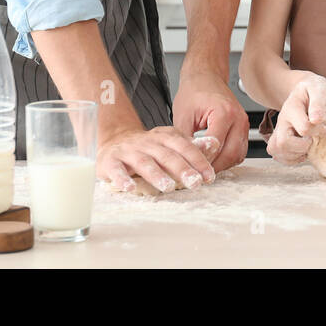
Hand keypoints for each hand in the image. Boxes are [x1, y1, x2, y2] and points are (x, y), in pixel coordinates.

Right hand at [97, 125, 217, 192]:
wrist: (114, 140)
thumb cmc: (148, 147)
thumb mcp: (169, 143)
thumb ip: (190, 146)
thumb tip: (214, 145)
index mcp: (164, 136)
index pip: (184, 146)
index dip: (197, 160)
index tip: (209, 176)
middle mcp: (147, 142)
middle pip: (166, 155)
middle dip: (182, 169)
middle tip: (195, 183)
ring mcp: (128, 151)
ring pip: (144, 162)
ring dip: (156, 175)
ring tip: (168, 187)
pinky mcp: (110, 161)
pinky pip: (116, 170)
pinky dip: (122, 179)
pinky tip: (129, 188)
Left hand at [172, 69, 249, 172]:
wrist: (206, 77)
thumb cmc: (195, 91)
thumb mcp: (183, 115)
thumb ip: (186, 140)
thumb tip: (185, 161)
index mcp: (224, 113)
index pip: (216, 146)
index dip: (203, 160)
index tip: (191, 169)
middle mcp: (238, 119)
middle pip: (231, 154)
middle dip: (214, 167)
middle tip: (198, 174)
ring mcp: (243, 124)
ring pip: (238, 155)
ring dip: (223, 165)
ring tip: (205, 169)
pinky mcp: (243, 128)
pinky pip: (239, 150)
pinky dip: (228, 158)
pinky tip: (214, 161)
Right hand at [265, 75, 325, 164]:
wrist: (302, 91)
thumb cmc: (313, 90)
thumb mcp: (319, 88)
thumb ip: (318, 102)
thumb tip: (316, 120)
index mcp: (292, 107)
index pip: (304, 127)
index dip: (318, 131)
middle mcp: (282, 120)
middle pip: (283, 142)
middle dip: (302, 146)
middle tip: (313, 141)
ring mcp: (278, 130)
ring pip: (277, 150)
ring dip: (295, 154)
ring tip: (308, 147)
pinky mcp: (278, 139)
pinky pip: (277, 155)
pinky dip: (291, 159)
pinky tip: (302, 152)